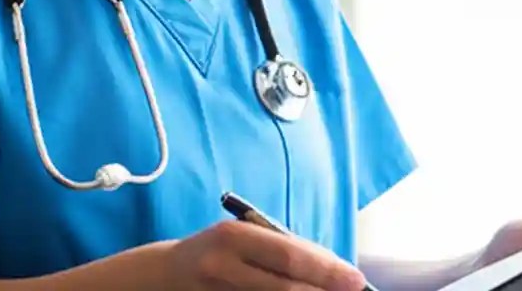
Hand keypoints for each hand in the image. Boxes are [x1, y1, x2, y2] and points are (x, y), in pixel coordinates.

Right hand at [163, 220, 366, 290]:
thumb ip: (282, 249)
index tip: (356, 280)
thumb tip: (333, 269)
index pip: (289, 255)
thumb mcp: (244, 235)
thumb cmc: (218, 251)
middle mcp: (223, 266)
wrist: (165, 274)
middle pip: (284, 289)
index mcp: (235, 236)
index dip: (326, 270)